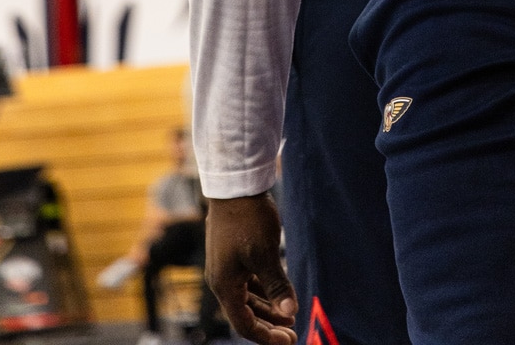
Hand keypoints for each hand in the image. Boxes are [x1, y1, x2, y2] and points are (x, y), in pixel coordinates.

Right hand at [205, 194, 296, 344]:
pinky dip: (263, 291)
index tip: (289, 340)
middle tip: (292, 333)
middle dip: (269, 326)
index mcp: (225, 286)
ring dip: (268, 308)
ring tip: (289, 315)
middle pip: (245, 315)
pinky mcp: (231, 256)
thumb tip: (291, 311)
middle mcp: (221, 281)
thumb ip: (278, 284)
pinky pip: (247, 283)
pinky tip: (279, 293)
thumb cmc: (248, 218)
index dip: (267, 337)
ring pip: (247, 299)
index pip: (244, 325)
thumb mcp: (266, 253)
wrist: (235, 185)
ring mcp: (225, 268)